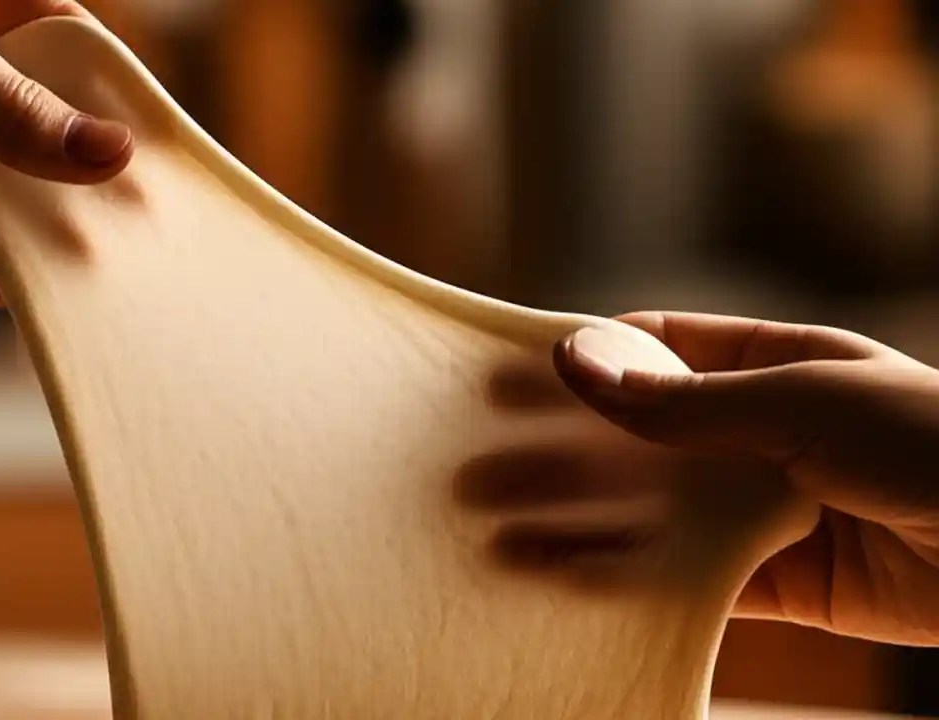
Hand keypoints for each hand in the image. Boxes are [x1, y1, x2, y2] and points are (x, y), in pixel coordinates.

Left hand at [0, 0, 132, 304]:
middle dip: (71, 180)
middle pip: (26, 131)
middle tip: (131, 230)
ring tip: (79, 272)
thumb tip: (105, 153)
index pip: (62, 51)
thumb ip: (7, 104)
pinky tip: (2, 293)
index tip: (159, 156)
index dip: (110, 101)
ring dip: (19, 230)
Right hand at [539, 312, 938, 645]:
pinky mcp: (779, 583)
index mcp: (775, 364)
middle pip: (644, 439)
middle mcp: (762, 434)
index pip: (660, 351)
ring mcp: (768, 509)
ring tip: (501, 534)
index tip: (509, 378)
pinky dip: (632, 583)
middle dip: (564, 453)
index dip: (586, 360)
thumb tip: (577, 359)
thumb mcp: (801, 402)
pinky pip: (691, 579)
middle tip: (481, 468)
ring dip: (582, 523)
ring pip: (655, 514)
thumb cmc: (927, 442)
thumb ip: (684, 399)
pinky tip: (570, 583)